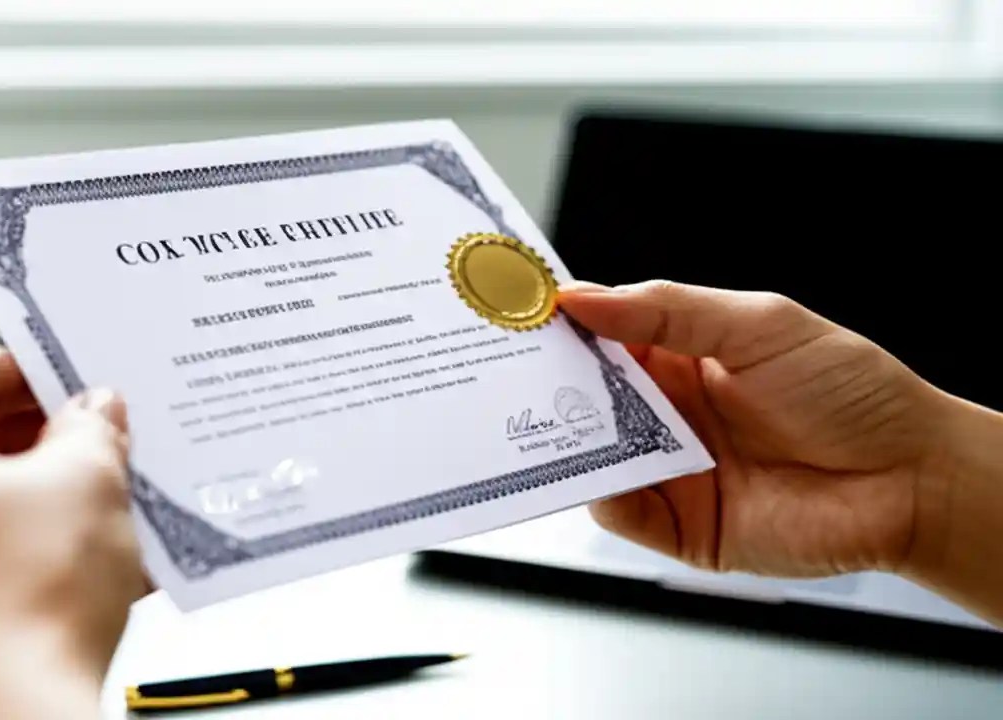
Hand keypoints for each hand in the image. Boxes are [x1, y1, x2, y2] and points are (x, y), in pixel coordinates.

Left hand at [0, 348, 149, 719]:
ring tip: (112, 509)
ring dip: (45, 504)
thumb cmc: (31, 599)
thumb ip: (94, 427)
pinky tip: (97, 570)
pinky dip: (33, 561)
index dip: (24, 368)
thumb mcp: (89, 478)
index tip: (70, 376)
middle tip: (103, 442)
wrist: (11, 716)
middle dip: (44, 442)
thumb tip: (94, 412)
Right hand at [560, 280, 953, 577]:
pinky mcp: (680, 524)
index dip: (563, 324)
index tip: (522, 312)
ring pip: (592, 452)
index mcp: (682, 355)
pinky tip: (602, 476)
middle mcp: (669, 411)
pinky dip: (602, 494)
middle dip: (549, 381)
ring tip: (547, 418)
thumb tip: (584, 299)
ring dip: (566, 437)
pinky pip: (620, 509)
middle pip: (585, 395)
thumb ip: (668, 310)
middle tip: (512, 369)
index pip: (603, 335)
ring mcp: (671, 468)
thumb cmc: (851, 391)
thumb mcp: (758, 325)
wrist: (910, 479)